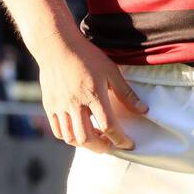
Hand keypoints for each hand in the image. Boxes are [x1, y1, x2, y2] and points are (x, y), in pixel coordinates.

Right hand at [36, 34, 147, 152]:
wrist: (57, 45)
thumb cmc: (86, 56)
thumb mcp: (111, 71)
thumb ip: (126, 93)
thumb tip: (143, 110)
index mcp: (94, 94)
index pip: (108, 126)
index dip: (120, 139)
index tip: (128, 144)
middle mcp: (75, 104)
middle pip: (87, 138)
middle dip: (102, 147)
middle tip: (110, 145)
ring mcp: (60, 106)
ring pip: (71, 137)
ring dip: (86, 144)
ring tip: (96, 138)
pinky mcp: (50, 106)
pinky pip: (58, 130)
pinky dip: (69, 137)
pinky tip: (78, 132)